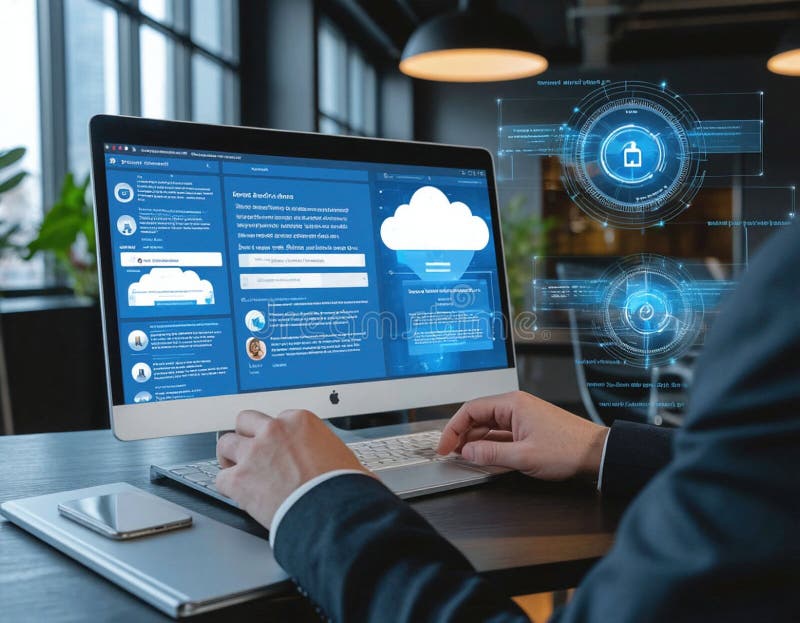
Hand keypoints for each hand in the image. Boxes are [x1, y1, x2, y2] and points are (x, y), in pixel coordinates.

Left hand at [216, 409, 372, 527]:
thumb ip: (333, 455)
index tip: (276, 447)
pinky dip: (227, 487)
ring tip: (233, 469)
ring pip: (226, 444)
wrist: (332, 512)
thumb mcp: (344, 458)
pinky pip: (220, 479)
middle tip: (249, 449)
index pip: (277, 419)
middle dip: (246, 435)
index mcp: (300, 422)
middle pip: (245, 421)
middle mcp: (274, 431)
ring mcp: (254, 453)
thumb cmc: (343, 487)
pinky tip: (236, 494)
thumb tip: (350, 470)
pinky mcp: (240, 479)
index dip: (276, 436)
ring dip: (229, 457)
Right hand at [437, 391, 608, 481]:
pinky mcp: (529, 428)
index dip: (453, 429)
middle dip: (462, 435)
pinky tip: (485, 457)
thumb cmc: (568, 449)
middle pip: (478, 417)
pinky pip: (502, 433)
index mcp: (512, 404)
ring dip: (476, 441)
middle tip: (451, 454)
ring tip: (465, 457)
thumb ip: (490, 454)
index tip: (445, 446)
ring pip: (489, 426)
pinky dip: (490, 444)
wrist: (597, 454)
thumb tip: (467, 453)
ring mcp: (523, 417)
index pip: (471, 410)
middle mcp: (516, 406)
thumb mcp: (523, 456)